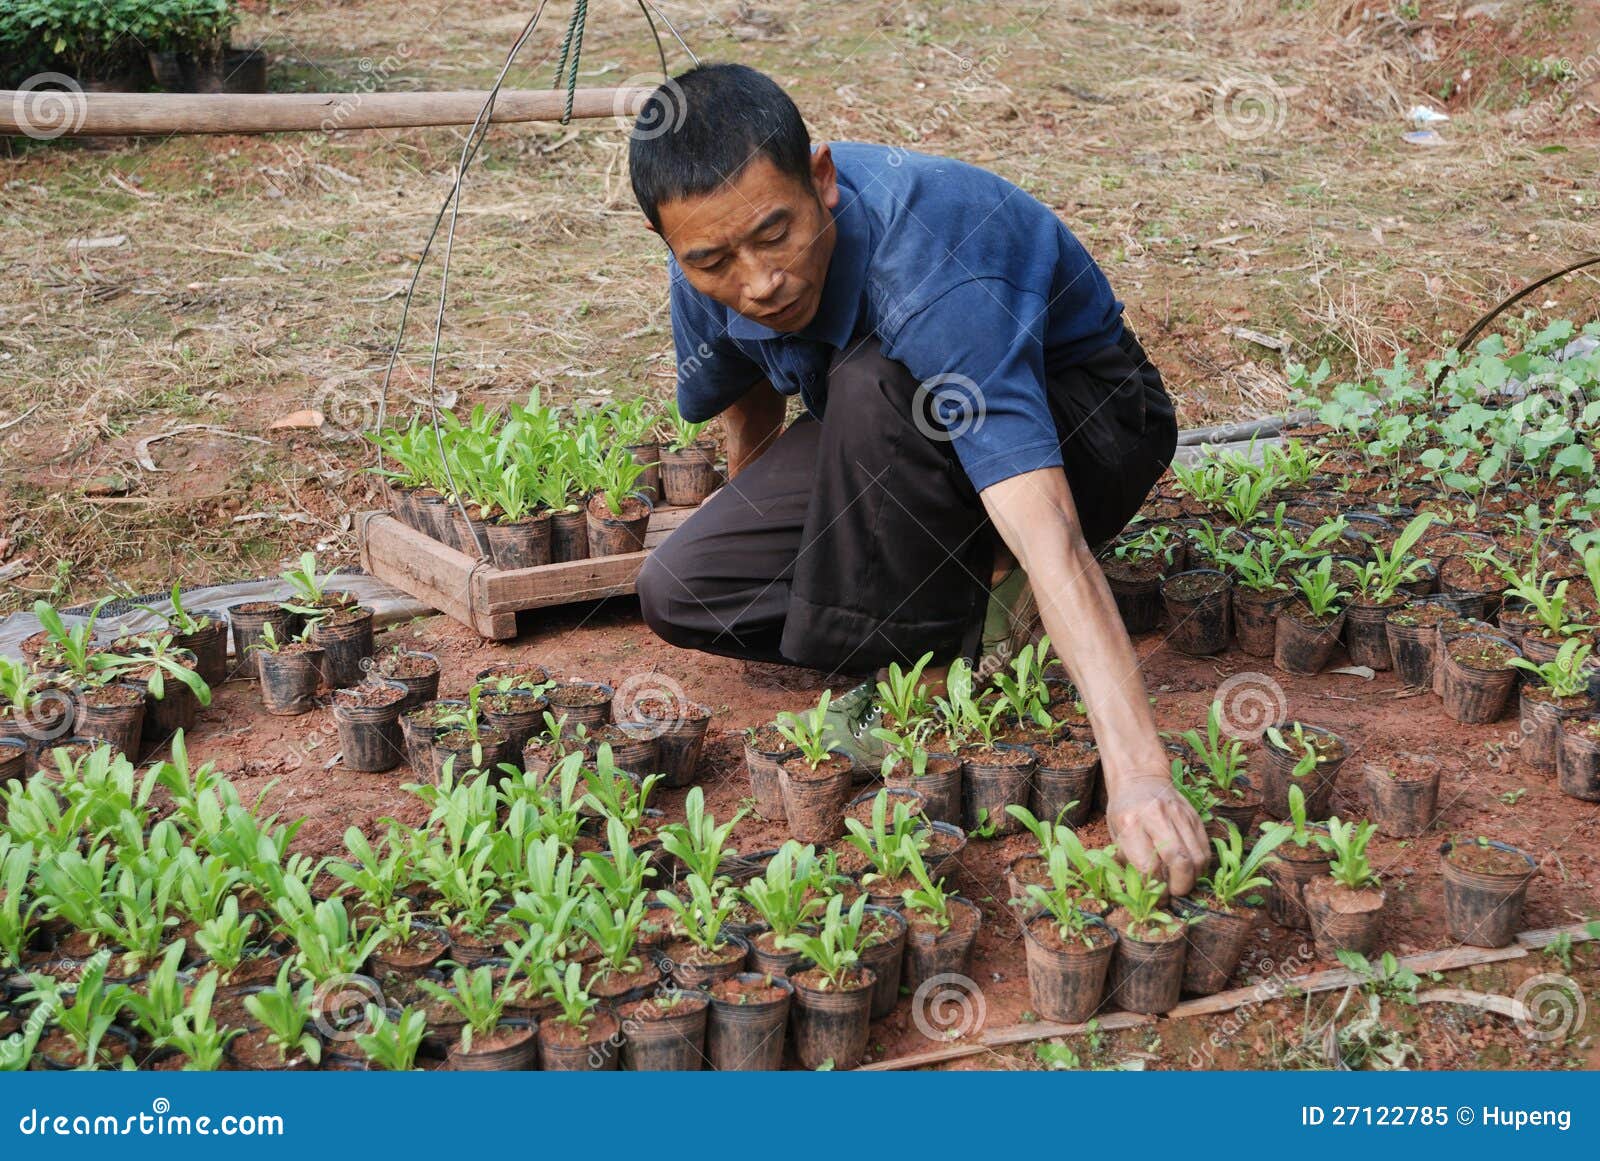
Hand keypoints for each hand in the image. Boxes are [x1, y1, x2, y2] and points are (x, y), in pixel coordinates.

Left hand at [1106, 775, 1210, 897]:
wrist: (1140, 778)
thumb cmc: (1124, 811)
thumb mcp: (1114, 834)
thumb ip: (1126, 862)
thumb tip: (1139, 894)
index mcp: (1130, 823)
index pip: (1149, 866)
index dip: (1155, 889)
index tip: (1157, 897)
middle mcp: (1156, 816)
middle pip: (1179, 862)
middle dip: (1180, 887)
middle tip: (1174, 894)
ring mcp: (1179, 814)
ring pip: (1197, 857)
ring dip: (1193, 879)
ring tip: (1183, 884)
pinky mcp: (1194, 816)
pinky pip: (1205, 848)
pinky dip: (1201, 866)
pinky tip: (1191, 871)